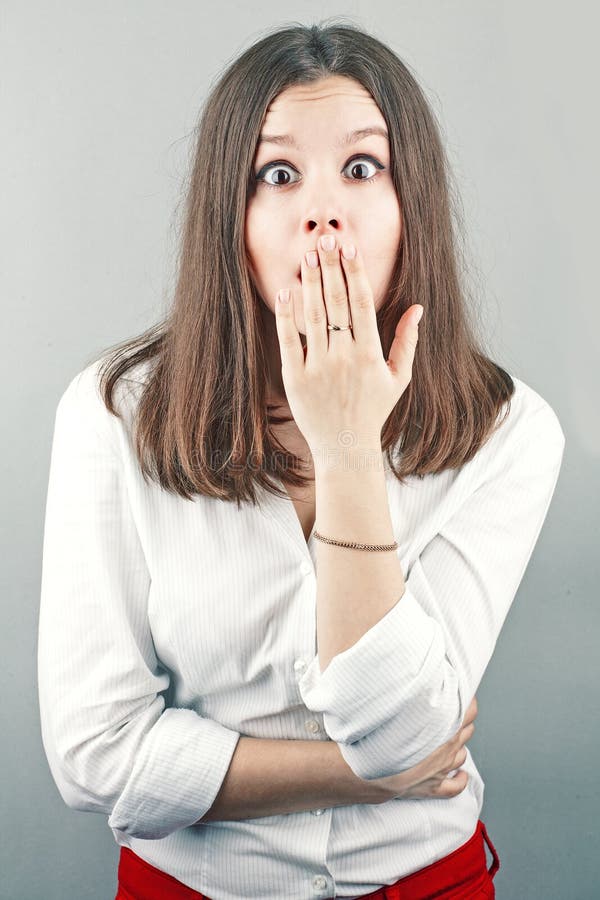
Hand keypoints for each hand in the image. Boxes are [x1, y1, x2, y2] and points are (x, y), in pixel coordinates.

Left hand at [274, 235, 422, 456]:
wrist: (345, 446)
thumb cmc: (373, 410)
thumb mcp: (399, 378)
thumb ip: (407, 342)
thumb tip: (418, 308)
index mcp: (370, 354)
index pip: (362, 303)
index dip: (356, 272)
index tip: (350, 247)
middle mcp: (344, 357)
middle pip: (337, 303)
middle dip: (331, 267)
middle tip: (324, 238)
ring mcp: (318, 367)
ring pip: (314, 316)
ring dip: (311, 283)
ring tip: (308, 256)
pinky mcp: (295, 378)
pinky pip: (289, 340)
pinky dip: (287, 315)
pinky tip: (287, 291)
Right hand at [366, 695, 478, 803]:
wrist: (373, 772)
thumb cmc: (385, 741)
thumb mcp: (403, 712)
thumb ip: (417, 699)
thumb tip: (421, 682)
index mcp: (443, 730)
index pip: (468, 712)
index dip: (468, 702)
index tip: (463, 694)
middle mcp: (447, 751)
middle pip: (466, 732)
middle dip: (462, 721)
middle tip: (453, 713)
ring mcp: (442, 770)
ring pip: (461, 756)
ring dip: (459, 746)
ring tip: (451, 739)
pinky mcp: (433, 787)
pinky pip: (455, 787)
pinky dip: (460, 779)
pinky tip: (460, 773)